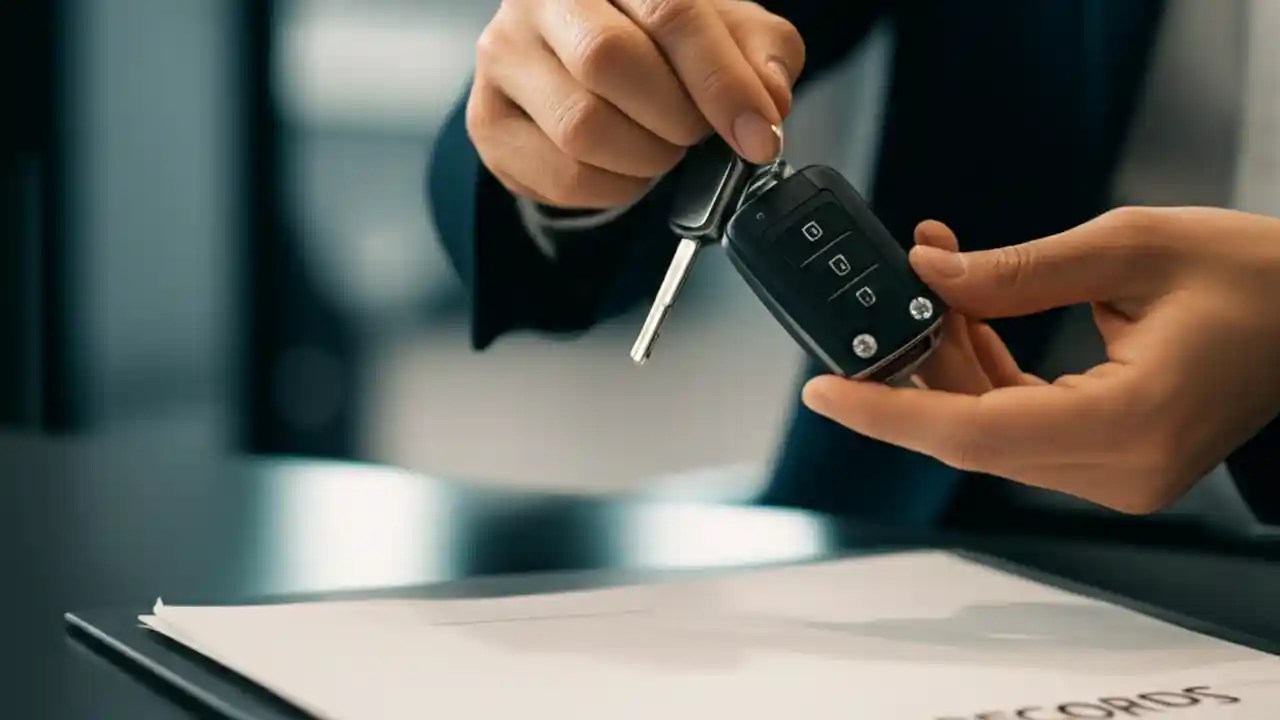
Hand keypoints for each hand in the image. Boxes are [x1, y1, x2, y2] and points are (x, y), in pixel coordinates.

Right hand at [466, 0, 802, 208]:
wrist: (588, 58)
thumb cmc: (661, 38)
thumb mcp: (727, 29)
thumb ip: (761, 52)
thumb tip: (767, 98)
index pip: (670, 12)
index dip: (722, 83)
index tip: (758, 135)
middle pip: (608, 61)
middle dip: (676, 119)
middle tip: (697, 134)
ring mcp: (503, 57)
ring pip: (581, 128)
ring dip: (646, 159)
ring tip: (662, 148)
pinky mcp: (488, 120)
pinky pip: (560, 175)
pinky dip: (614, 188)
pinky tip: (625, 166)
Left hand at [802, 207, 1279, 512]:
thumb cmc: (1257, 277)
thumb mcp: (1131, 247)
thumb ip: (1018, 271)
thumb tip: (930, 275)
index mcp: (1132, 424)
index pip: (974, 433)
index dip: (888, 413)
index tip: (824, 392)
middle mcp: (1123, 469)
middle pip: (974, 432)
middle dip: (916, 363)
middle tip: (885, 294)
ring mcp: (1121, 474)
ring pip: (991, 429)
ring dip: (950, 360)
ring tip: (939, 278)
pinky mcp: (1115, 459)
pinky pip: (1022, 424)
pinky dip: (986, 373)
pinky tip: (970, 314)